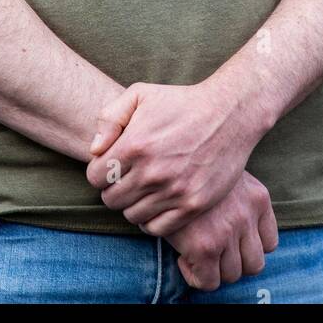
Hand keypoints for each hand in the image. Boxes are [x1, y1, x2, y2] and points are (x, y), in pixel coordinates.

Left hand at [85, 78, 259, 234]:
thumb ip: (109, 117)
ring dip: (133, 204)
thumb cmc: (181, 102)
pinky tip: (157, 203)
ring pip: (132, 215)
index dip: (100, 172)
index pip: (96, 177)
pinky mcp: (193, 205)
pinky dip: (152, 220)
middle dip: (114, 189)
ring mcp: (173, 191)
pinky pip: (157, 228)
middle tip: (128, 178)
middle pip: (111, 200)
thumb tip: (94, 150)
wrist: (228, 114)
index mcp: (134, 145)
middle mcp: (152, 172)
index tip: (112, 166)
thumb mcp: (140, 93)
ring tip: (144, 189)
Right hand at [160, 170, 277, 291]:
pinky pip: (208, 281)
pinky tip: (182, 257)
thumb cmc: (190, 165)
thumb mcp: (224, 172)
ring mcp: (228, 231)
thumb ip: (236, 196)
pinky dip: (196, 276)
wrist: (165, 161)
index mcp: (258, 197)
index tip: (228, 243)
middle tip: (210, 251)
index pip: (270, 243)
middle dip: (232, 263)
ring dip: (213, 270)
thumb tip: (230, 223)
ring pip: (232, 275)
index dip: (247, 248)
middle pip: (254, 264)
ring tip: (194, 253)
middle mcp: (248, 215)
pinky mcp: (206, 246)